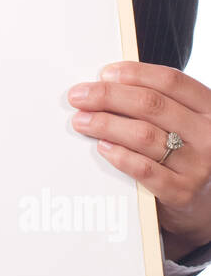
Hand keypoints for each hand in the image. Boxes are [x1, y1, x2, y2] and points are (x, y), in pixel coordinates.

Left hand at [67, 62, 210, 252]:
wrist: (205, 202)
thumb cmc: (186, 153)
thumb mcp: (185, 122)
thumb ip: (159, 104)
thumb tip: (106, 84)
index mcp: (209, 108)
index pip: (171, 80)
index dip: (134, 73)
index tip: (104, 73)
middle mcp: (207, 135)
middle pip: (151, 105)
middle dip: (108, 96)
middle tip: (79, 96)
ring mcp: (197, 165)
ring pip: (144, 135)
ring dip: (105, 124)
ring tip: (81, 121)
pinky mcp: (182, 192)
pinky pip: (144, 170)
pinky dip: (119, 156)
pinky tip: (102, 146)